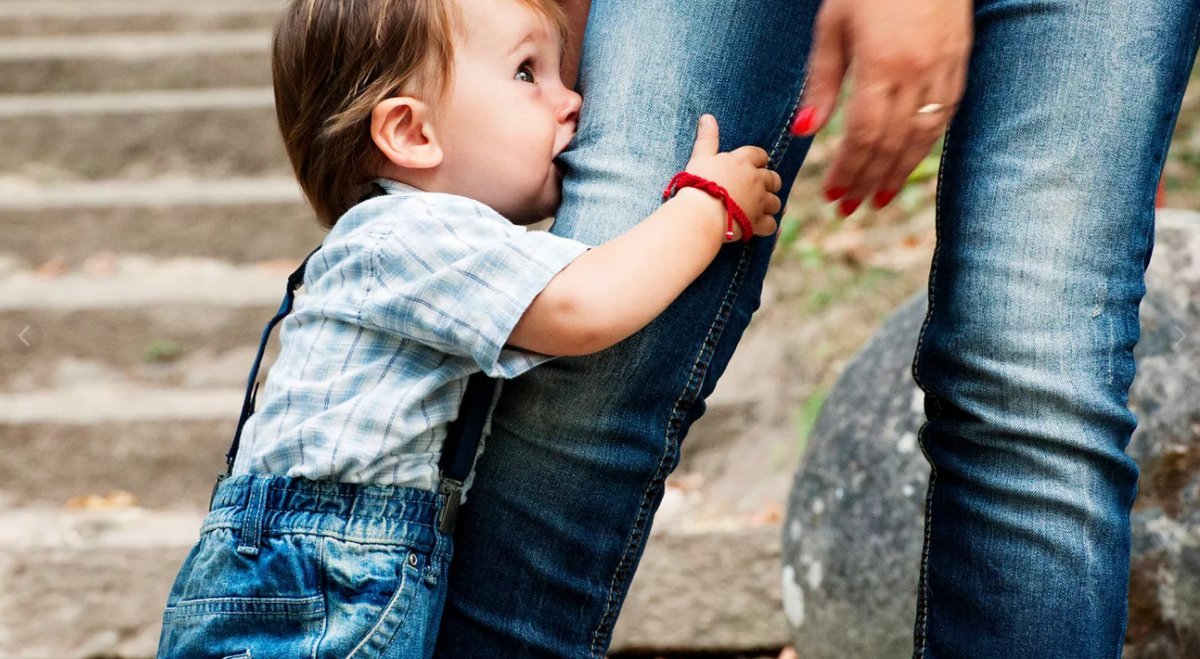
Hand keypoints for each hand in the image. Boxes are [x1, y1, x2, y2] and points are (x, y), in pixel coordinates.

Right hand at [684, 114, 782, 239]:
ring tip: (759, 208)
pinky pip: (771, 224)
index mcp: (743, 162)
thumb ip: (707, 138)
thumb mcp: (700, 157)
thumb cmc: (698, 183)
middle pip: (773, 179)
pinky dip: (768, 226)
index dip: (759, 161)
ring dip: (769, 205)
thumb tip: (707, 116)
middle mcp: (756, 180)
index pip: (760, 155)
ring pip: (775, 202)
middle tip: (759, 188)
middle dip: (769, 183)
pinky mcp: (758, 222)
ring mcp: (759, 202)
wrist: (700, 212)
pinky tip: (761, 226)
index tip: (754, 165)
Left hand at [790, 0, 972, 213]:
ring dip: (899, 173)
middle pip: (893, 144)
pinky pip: (946, 116)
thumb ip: (821, 81)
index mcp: (882, 64)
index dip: (849, 170)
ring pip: (924, 136)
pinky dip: (926, 146)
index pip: (865, 135)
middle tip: (849, 207)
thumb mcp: (832, 25)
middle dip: (869, 181)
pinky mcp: (960, 60)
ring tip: (876, 197)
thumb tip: (803, 133)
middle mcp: (919, 71)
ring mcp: (944, 67)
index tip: (832, 194)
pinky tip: (908, 162)